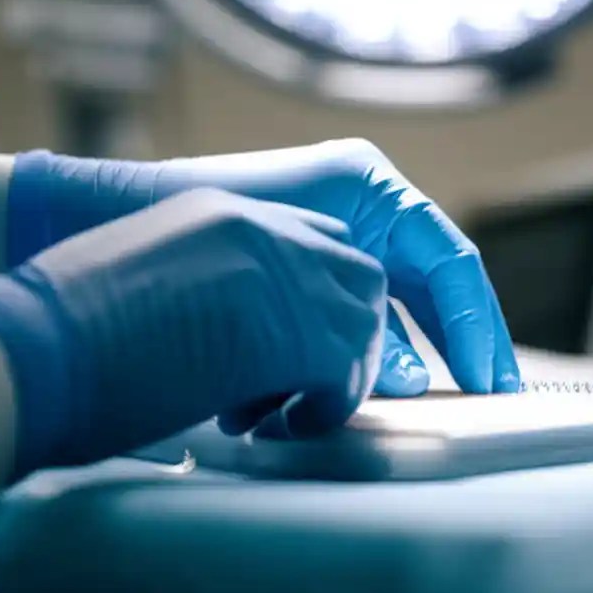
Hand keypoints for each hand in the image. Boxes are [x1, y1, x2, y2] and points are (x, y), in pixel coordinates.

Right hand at [0, 189, 386, 470]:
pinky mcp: (289, 331)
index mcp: (221, 213)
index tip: (293, 352)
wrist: (31, 346)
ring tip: (286, 414)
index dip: (316, 303)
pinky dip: (327, 406)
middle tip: (301, 388)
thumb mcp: (143, 279)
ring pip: (362, 321)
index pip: (316, 242)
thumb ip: (202, 290)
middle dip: (343, 336)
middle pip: (357, 276)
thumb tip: (234, 341)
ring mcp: (279, 273)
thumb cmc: (61, 331)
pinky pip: (346, 372)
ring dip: (337, 373)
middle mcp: (261, 228)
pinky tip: (281, 427)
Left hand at [9, 139, 518, 395]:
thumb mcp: (291, 257)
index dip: (479, 325)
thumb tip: (411, 377)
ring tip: (395, 407)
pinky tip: (328, 397)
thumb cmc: (185, 222)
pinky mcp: (291, 278)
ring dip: (388, 363)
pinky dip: (342, 363)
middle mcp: (355, 212)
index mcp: (365, 186)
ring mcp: (324, 243)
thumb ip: (356, 313)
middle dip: (454, 349)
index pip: (451, 262)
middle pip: (431, 290)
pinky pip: (339, 326)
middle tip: (486, 404)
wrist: (100, 223)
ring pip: (385, 316)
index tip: (492, 383)